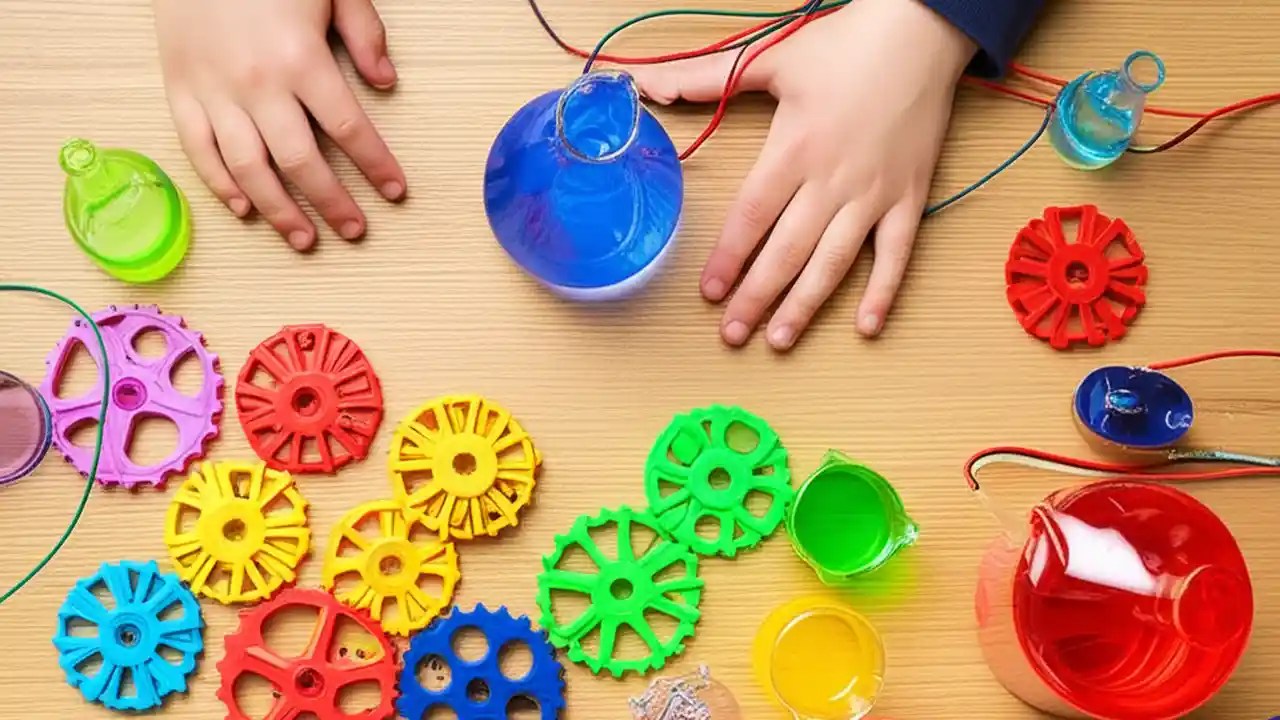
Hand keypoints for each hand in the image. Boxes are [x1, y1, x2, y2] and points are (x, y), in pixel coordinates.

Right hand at [153, 0, 406, 249]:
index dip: (376, 166)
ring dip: (279, 212)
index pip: (349, 128)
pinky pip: (199, 151)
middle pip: (301, 162)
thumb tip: (386, 82)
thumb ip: (364, 33)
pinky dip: (221, 186)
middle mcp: (257, 84)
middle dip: (332, 204)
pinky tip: (245, 210)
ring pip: (248, 169)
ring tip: (305, 240)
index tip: (395, 192)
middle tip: (355, 231)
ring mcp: (214, 91)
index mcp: (301, 58)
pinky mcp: (179, 91)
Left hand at [631, 0, 975, 348]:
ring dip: (805, 306)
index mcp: (793, 148)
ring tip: (779, 341)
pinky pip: (897, 254)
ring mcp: (874, 193)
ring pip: (834, 263)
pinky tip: (865, 328)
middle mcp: (832, 179)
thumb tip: (646, 84)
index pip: (752, 217)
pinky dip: (884, 293)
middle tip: (732, 335)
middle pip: (786, 251)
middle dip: (756, 298)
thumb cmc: (844, 43)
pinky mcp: (910, 197)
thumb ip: (704, 77)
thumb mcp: (770, 56)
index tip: (708, 293)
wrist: (922, 30)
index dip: (727, 258)